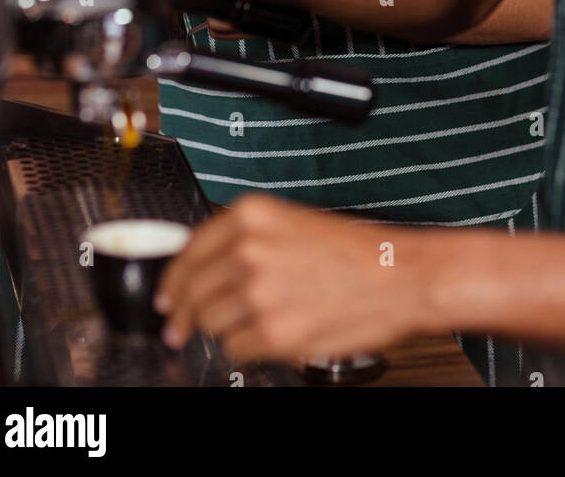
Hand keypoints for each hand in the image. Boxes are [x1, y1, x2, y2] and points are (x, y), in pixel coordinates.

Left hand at [154, 194, 441, 363]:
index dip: (173, 280)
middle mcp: (249, 249)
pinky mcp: (273, 332)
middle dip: (187, 314)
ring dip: (225, 329)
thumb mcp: (290, 222)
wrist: (397, 276)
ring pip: (210, 324)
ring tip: (256, 320)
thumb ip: (242, 238)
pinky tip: (271, 333)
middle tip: (182, 326)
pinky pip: (235, 349)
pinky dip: (247, 348)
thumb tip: (199, 268)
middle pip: (191, 293)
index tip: (166, 297)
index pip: (188, 252)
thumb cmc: (353, 251)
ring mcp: (258, 292)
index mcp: (252, 215)